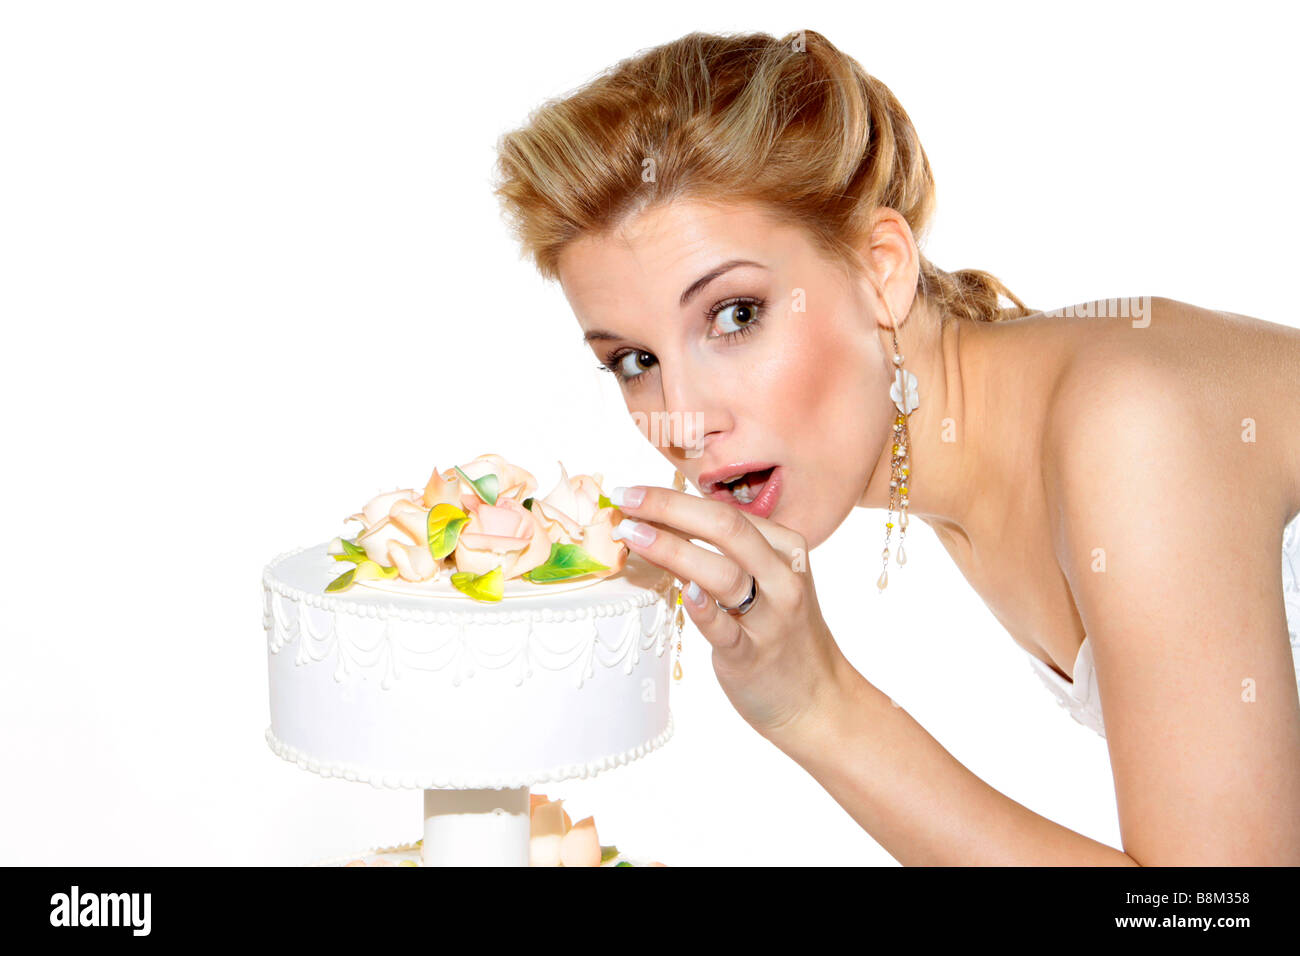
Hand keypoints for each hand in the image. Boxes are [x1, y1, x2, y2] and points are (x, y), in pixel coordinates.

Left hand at [609, 485, 848, 744]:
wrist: (818, 700)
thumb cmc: (781, 633)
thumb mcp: (768, 582)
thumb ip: (729, 552)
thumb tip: (660, 521)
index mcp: (786, 549)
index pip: (726, 513)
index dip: (675, 498)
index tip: (631, 492)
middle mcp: (783, 577)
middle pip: (726, 529)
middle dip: (669, 508)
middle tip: (624, 500)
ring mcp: (771, 618)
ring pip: (723, 573)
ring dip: (673, 550)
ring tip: (632, 535)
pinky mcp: (753, 657)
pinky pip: (726, 630)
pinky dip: (704, 609)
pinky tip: (683, 592)